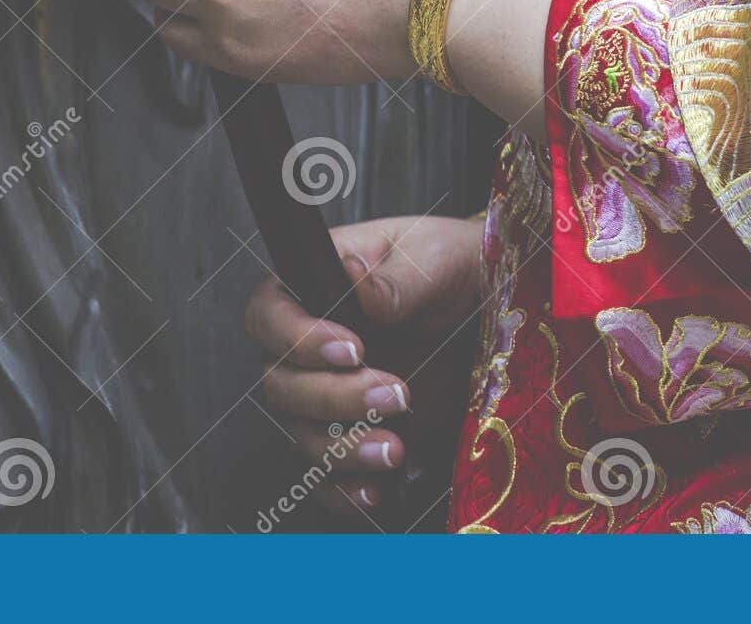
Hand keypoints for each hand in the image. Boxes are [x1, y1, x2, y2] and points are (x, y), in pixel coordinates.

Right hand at [244, 214, 481, 515]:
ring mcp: (326, 395)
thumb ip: (393, 280)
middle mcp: (306, 347)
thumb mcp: (432, 260)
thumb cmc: (447, 266)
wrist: (483, 302)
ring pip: (300, 433)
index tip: (352, 349)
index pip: (268, 315)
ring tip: (395, 449)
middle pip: (281, 384)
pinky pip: (326, 475)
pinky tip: (376, 489)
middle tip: (396, 394)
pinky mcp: (351, 433)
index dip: (296, 338)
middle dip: (334, 398)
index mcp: (311, 288)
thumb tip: (354, 283)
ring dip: (343, 448)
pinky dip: (344, 490)